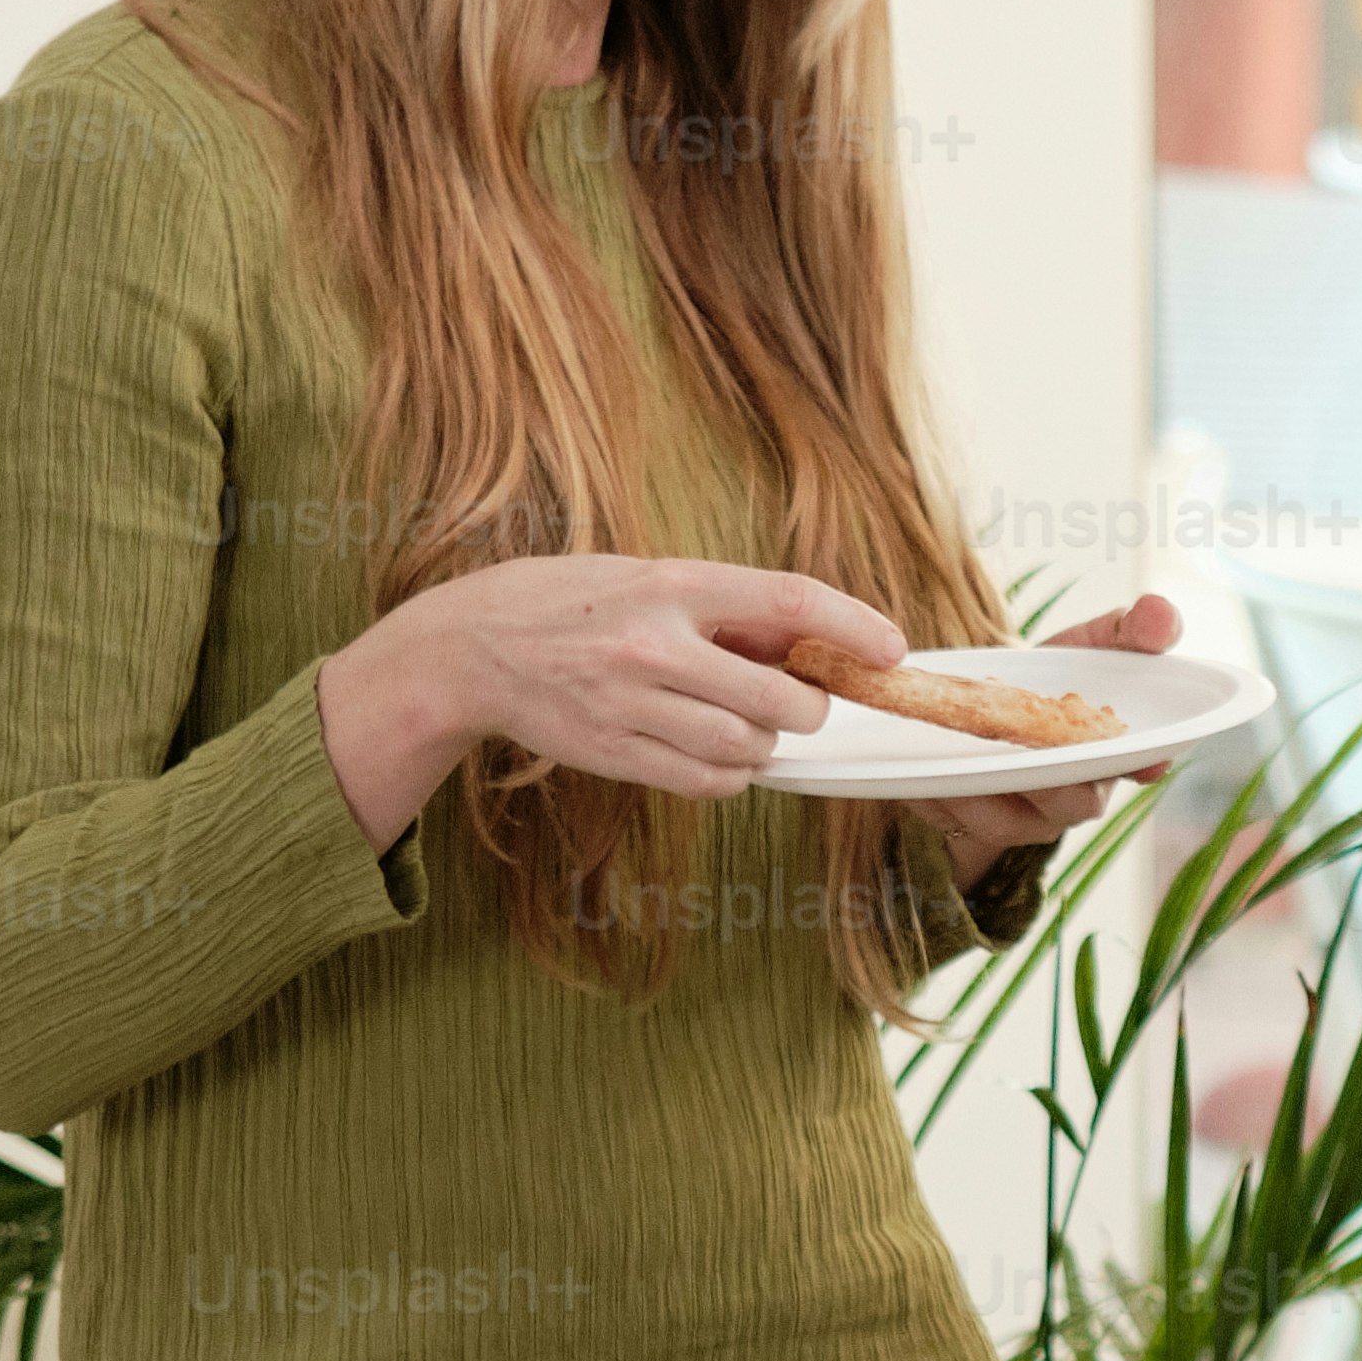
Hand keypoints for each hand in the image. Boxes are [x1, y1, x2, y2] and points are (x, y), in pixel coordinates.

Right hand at [320, 549, 906, 828]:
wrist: (470, 647)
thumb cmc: (569, 603)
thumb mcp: (643, 577)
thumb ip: (721, 607)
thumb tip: (809, 640)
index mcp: (670, 584)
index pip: (788, 600)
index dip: (852, 628)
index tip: (891, 649)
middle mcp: (655, 645)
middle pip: (784, 700)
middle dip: (807, 708)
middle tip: (792, 699)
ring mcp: (633, 704)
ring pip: (750, 750)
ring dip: (763, 745)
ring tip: (733, 720)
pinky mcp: (616, 754)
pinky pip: (709, 783)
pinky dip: (728, 775)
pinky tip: (707, 751)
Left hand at [921, 591, 1191, 872]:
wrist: (994, 709)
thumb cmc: (1056, 678)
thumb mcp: (1091, 647)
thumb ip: (1130, 630)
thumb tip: (1163, 610)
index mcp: (1114, 757)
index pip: (1140, 764)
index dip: (1145, 762)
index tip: (1147, 759)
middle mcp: (1076, 798)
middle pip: (1068, 799)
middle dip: (1041, 773)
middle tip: (1012, 733)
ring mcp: (1026, 822)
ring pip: (1003, 819)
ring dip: (973, 786)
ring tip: (942, 743)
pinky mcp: (972, 829)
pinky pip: (951, 821)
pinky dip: (931, 794)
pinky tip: (912, 766)